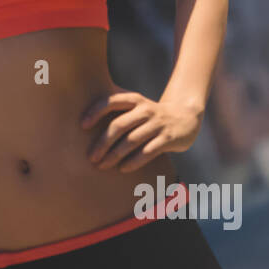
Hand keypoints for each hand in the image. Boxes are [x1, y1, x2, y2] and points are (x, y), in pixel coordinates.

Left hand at [81, 83, 202, 172]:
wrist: (186, 117)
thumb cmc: (151, 115)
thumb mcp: (136, 107)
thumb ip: (116, 112)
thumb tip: (81, 125)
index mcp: (134, 100)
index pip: (111, 102)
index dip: (95, 112)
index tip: (82, 126)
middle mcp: (145, 109)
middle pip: (119, 125)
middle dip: (102, 143)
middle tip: (91, 157)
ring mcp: (158, 124)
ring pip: (132, 140)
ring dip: (115, 155)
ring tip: (102, 166)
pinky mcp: (168, 138)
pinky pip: (148, 151)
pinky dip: (134, 161)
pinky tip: (123, 169)